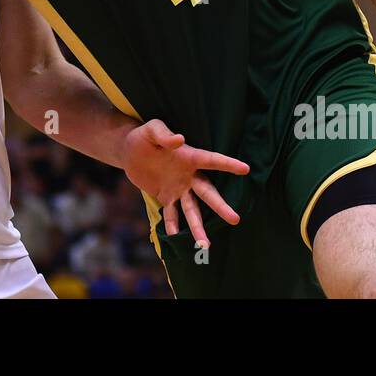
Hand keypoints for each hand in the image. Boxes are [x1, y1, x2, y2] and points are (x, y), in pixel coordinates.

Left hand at [121, 119, 249, 247]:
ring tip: (205, 245)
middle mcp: (188, 175)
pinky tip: (176, 238)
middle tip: (235, 219)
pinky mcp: (165, 197)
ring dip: (198, 226)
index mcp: (189, 157)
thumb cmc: (144, 136)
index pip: (211, 161)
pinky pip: (171, 214)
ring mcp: (178, 188)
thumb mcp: (152, 130)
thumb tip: (180, 140)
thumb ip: (165, 135)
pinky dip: (173, 226)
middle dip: (220, 206)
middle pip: (207, 193)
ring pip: (192, 210)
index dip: (228, 164)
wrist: (129, 152)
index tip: (245, 169)